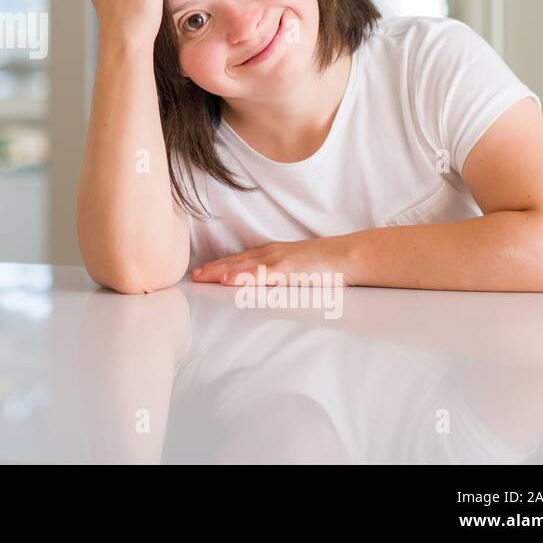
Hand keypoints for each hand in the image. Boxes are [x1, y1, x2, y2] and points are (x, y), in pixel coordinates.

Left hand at [190, 235, 358, 285]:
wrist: (350, 256)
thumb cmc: (327, 266)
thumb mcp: (298, 270)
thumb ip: (281, 277)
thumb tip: (267, 288)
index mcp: (274, 255)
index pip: (241, 260)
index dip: (221, 266)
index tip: (203, 272)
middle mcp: (272, 254)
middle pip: (237, 261)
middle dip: (214, 269)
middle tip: (193, 277)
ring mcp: (280, 260)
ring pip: (244, 266)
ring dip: (221, 271)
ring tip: (202, 278)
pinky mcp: (289, 269)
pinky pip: (262, 274)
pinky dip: (244, 276)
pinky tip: (229, 281)